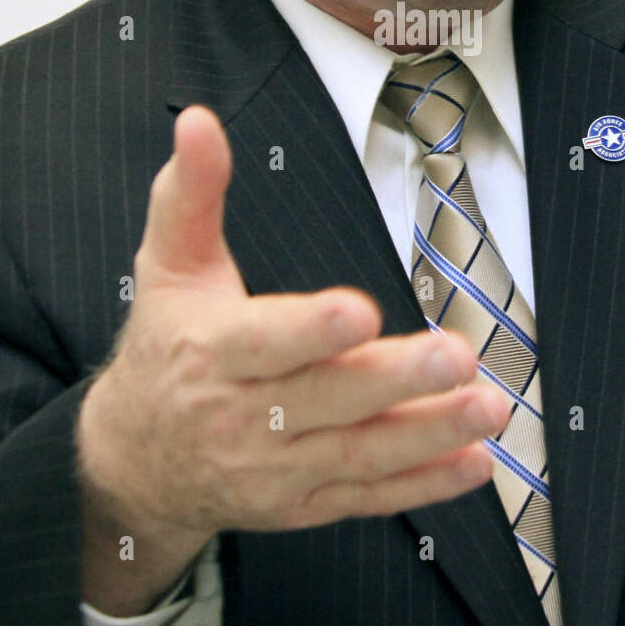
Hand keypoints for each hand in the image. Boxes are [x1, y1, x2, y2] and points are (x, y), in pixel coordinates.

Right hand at [77, 105, 507, 565]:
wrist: (135, 460)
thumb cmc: (166, 345)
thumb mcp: (168, 264)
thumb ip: (192, 192)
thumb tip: (199, 120)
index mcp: (212, 351)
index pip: (266, 341)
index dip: (311, 329)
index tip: (360, 311)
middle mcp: (243, 417)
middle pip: (327, 399)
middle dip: (395, 380)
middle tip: (458, 355)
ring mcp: (275, 469)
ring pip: (358, 454)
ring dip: (429, 434)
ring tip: (489, 407)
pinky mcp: (302, 505)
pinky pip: (368, 497)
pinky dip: (424, 485)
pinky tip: (475, 462)